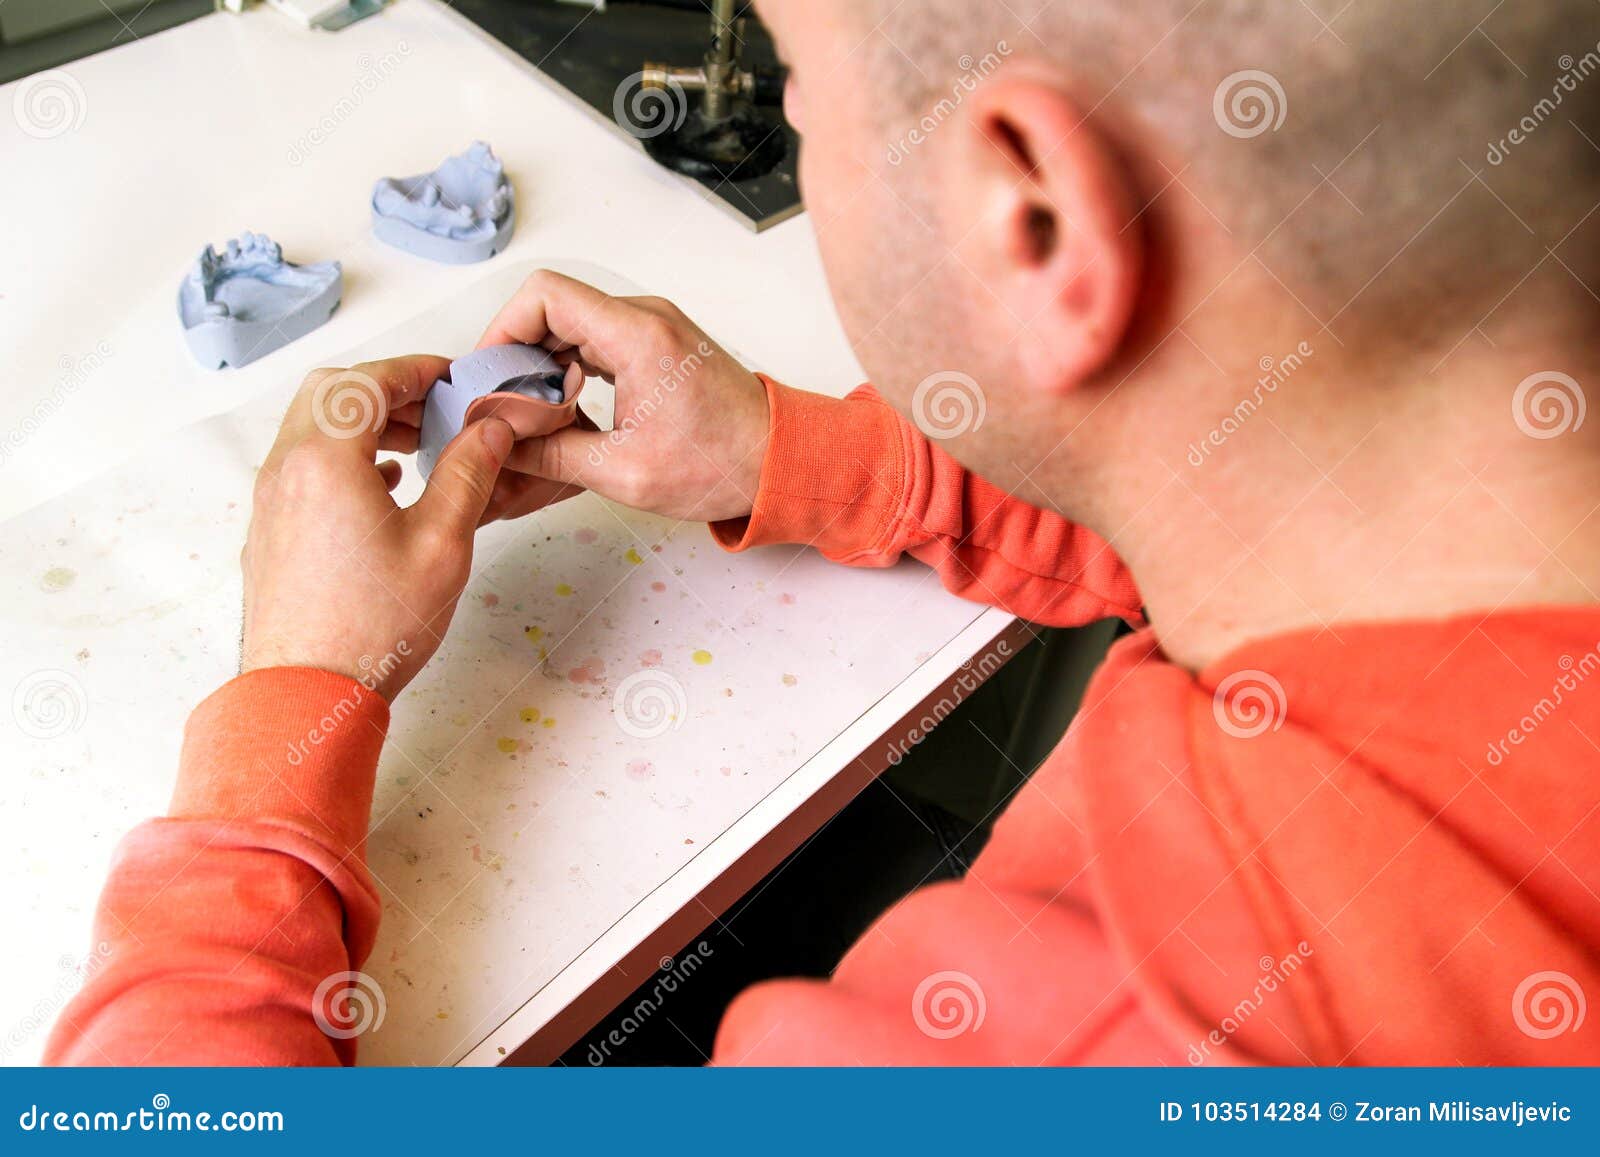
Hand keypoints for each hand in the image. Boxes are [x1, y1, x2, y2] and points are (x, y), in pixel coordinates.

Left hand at [241, 357, 513, 700]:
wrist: (307, 694)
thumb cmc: (373, 628)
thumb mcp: (442, 545)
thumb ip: (468, 474)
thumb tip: (489, 429)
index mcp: (326, 460)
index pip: (369, 381)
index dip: (417, 371)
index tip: (453, 378)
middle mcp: (286, 469)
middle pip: (329, 391)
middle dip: (385, 387)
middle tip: (435, 405)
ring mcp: (270, 500)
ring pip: (311, 427)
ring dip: (363, 420)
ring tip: (419, 445)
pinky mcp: (270, 530)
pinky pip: (302, 464)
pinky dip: (342, 454)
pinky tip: (385, 484)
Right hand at [476, 269, 770, 521]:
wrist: (780, 462)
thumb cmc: (722, 464)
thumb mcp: (623, 472)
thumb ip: (551, 455)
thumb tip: (500, 443)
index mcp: (638, 335)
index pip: (544, 294)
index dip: (503, 329)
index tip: (489, 374)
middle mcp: (646, 317)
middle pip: (553, 308)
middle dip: (518, 354)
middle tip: (502, 404)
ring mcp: (654, 327)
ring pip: (572, 324)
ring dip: (544, 364)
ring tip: (532, 414)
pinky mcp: (658, 344)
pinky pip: (597, 339)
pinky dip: (572, 367)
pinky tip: (566, 412)